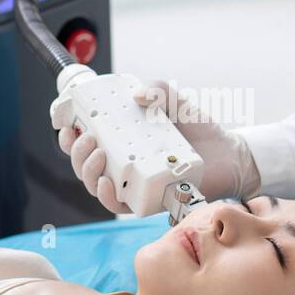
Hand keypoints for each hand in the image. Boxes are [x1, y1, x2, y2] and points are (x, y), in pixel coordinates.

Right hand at [57, 78, 261, 214]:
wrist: (229, 152)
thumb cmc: (198, 128)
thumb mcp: (174, 99)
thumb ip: (157, 89)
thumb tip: (136, 96)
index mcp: (121, 141)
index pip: (84, 141)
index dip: (68, 135)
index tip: (66, 124)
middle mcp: (122, 165)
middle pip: (84, 166)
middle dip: (76, 153)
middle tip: (88, 138)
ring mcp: (133, 184)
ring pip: (95, 185)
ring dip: (87, 171)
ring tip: (97, 154)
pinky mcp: (148, 200)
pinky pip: (119, 205)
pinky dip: (107, 196)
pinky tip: (107, 182)